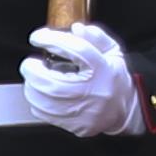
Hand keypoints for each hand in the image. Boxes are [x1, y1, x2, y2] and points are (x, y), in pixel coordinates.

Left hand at [14, 24, 146, 138]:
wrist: (124, 110)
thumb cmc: (114, 79)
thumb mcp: (112, 51)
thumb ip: (96, 37)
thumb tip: (76, 29)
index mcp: (102, 70)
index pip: (78, 50)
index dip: (53, 40)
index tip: (38, 37)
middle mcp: (92, 92)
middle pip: (53, 84)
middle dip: (33, 71)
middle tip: (30, 63)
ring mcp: (83, 112)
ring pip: (45, 103)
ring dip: (32, 87)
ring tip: (34, 78)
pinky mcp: (75, 126)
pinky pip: (46, 115)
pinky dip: (37, 103)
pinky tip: (40, 94)